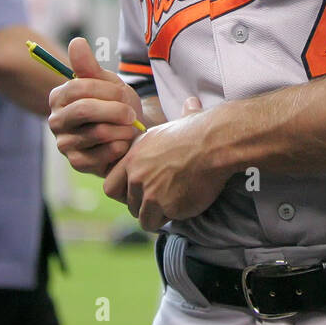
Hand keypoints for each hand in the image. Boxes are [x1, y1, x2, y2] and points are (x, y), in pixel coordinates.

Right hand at [47, 37, 144, 176]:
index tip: (124, 93)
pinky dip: (120, 146)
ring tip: (130, 127)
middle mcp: (56, 121)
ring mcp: (64, 144)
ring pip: (97, 132)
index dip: (106, 90)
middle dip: (115, 110)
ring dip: (122, 129)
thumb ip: (90, 65)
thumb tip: (76, 42)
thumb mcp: (108, 82)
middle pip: (84, 110)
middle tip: (131, 113)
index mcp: (59, 97)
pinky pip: (102, 153)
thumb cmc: (117, 105)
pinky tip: (124, 142)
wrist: (132, 133)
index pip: (79, 87)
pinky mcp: (77, 163)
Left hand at [103, 96, 228, 231]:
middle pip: (128, 205)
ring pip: (144, 218)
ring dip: (158, 215)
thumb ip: (178, 118)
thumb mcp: (179, 121)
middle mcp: (136, 173)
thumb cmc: (202, 130)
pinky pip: (163, 221)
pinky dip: (173, 218)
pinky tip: (185, 205)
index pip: (110, 186)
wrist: (215, 143)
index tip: (139, 193)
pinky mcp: (164, 206)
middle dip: (143, 206)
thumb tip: (192, 103)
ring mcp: (148, 192)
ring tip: (176, 203)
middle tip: (161, 200)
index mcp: (133, 155)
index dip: (124, 193)